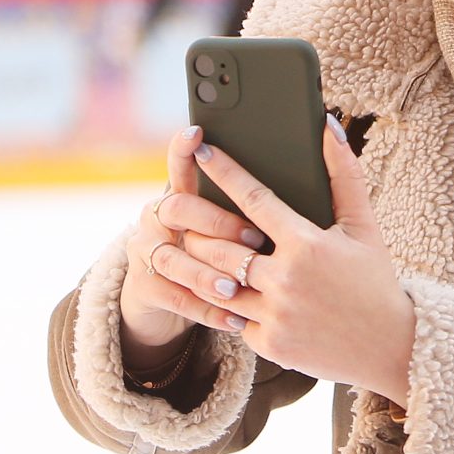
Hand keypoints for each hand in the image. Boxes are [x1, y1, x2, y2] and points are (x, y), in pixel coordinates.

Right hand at [117, 126, 268, 365]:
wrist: (174, 300)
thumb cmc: (222, 253)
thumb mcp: (235, 224)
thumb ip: (261, 198)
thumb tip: (308, 150)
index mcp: (182, 194)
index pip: (180, 164)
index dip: (184, 148)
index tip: (198, 134)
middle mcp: (158, 217)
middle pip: (178, 208)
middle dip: (215, 221)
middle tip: (254, 235)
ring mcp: (147, 251)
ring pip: (174, 257)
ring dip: (207, 272)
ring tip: (237, 285)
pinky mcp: (145, 287)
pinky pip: (175, 297)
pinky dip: (207, 309)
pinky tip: (237, 319)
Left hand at [181, 117, 413, 399]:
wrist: (392, 347)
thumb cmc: (375, 280)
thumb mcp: (364, 225)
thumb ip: (343, 173)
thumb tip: (327, 125)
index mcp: (306, 243)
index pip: (254, 198)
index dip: (225, 171)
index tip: (202, 151)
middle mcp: (286, 278)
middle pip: (219, 246)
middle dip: (198, 228)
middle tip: (182, 213)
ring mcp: (276, 314)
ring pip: (217, 284)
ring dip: (200, 267)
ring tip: (191, 252)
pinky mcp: (270, 344)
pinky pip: (233, 319)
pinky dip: (231, 306)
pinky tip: (230, 294)